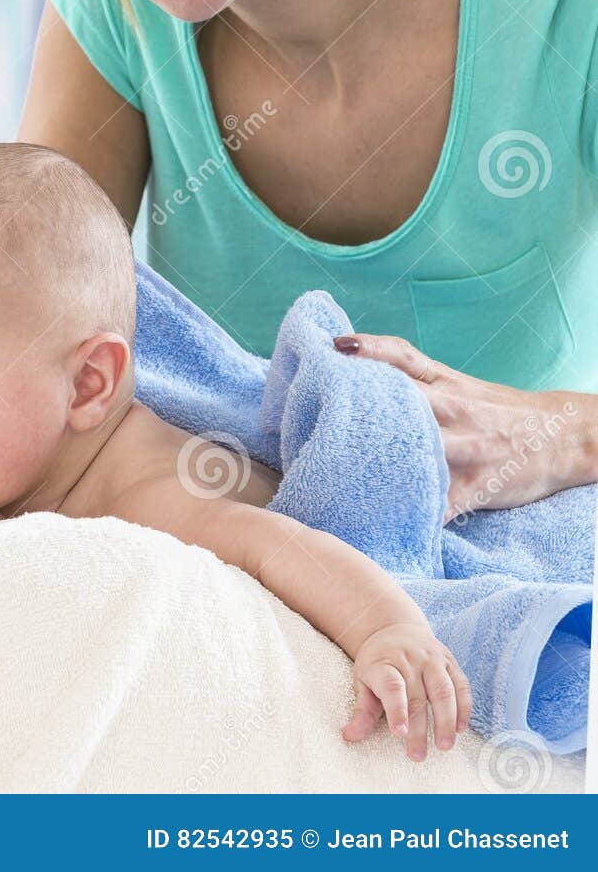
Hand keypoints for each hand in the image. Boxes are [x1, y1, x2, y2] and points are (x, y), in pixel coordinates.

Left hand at [333, 332, 592, 515]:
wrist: (562, 435)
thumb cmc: (498, 409)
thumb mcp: (458, 382)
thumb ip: (412, 376)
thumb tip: (351, 364)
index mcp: (444, 382)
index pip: (401, 357)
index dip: (365, 349)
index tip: (329, 348)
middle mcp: (451, 409)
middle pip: (399, 398)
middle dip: (357, 404)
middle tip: (309, 414)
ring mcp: (464, 449)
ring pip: (415, 448)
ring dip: (375, 459)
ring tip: (326, 470)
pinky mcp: (475, 487)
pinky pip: (438, 504)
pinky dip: (410, 512)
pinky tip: (376, 523)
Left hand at [343, 624, 470, 760]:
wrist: (393, 626)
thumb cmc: (377, 662)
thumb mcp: (362, 680)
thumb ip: (361, 710)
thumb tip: (349, 737)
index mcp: (384, 663)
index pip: (392, 687)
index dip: (396, 710)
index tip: (398, 733)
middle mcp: (410, 659)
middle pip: (418, 697)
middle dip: (419, 729)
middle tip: (418, 756)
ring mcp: (432, 658)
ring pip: (444, 691)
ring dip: (446, 720)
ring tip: (444, 746)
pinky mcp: (450, 661)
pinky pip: (461, 685)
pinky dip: (463, 708)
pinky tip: (460, 728)